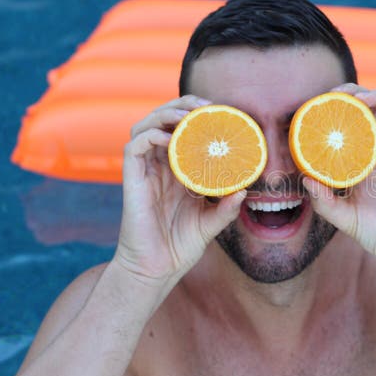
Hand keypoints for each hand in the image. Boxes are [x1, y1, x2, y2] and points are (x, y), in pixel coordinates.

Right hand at [115, 95, 245, 287]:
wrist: (157, 269)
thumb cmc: (181, 246)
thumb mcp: (212, 223)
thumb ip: (227, 207)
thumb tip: (244, 189)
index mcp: (177, 171)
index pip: (183, 131)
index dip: (197, 116)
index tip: (221, 112)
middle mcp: (159, 166)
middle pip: (162, 121)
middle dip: (182, 106)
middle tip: (207, 106)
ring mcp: (144, 171)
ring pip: (145, 126)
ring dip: (165, 114)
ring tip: (188, 115)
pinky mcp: (131, 180)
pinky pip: (135, 146)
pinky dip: (152, 135)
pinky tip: (171, 139)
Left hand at [303, 83, 375, 282]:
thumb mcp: (345, 219)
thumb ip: (325, 202)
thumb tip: (305, 179)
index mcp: (368, 167)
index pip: (353, 131)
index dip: (339, 115)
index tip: (318, 107)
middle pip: (371, 116)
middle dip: (353, 99)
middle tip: (333, 95)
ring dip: (374, 97)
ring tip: (354, 94)